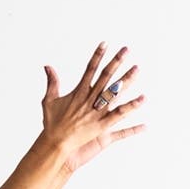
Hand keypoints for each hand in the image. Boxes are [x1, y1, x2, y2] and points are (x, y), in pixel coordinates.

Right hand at [42, 41, 145, 171]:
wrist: (54, 145)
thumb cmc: (52, 124)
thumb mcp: (49, 100)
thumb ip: (52, 82)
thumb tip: (47, 66)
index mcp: (79, 92)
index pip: (90, 69)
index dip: (98, 56)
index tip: (105, 43)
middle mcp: (89, 100)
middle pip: (105, 77)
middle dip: (116, 62)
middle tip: (126, 50)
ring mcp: (96, 113)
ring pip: (114, 94)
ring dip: (126, 81)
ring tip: (137, 70)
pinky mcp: (102, 127)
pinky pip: (119, 116)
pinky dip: (131, 109)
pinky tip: (142, 100)